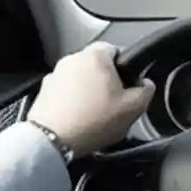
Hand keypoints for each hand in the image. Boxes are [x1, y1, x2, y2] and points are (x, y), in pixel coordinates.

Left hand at [27, 42, 154, 156]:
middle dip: (105, 82)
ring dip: (87, 92)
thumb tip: (145, 85)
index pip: (117, 50)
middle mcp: (73, 58)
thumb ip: (146, 91)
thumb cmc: (92, 121)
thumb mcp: (133, 108)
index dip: (125, 69)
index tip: (127, 87)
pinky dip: (71, 102)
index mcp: (96, 55)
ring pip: (80, 80)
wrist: (53, 140)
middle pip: (97, 66)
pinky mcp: (44, 91)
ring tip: (93, 116)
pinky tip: (77, 119)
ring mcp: (55, 74)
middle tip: (113, 104)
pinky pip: (64, 93)